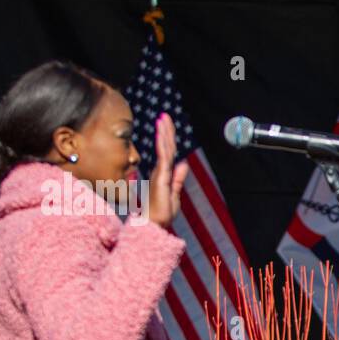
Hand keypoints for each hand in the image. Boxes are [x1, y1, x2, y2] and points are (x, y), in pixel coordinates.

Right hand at [147, 113, 189, 229]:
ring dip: (164, 133)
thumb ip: (178, 178)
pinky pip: (163, 157)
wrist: (155, 224)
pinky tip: (162, 134)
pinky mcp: (161, 176)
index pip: (169, 152)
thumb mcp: (174, 194)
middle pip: (166, 147)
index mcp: (164, 174)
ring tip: (163, 118)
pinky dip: (163, 144)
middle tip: (165, 115)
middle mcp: (161, 171)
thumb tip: (183, 163)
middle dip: (166, 130)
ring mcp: (160, 172)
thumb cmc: (162, 213)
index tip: (167, 125)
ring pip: (164, 149)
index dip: (168, 138)